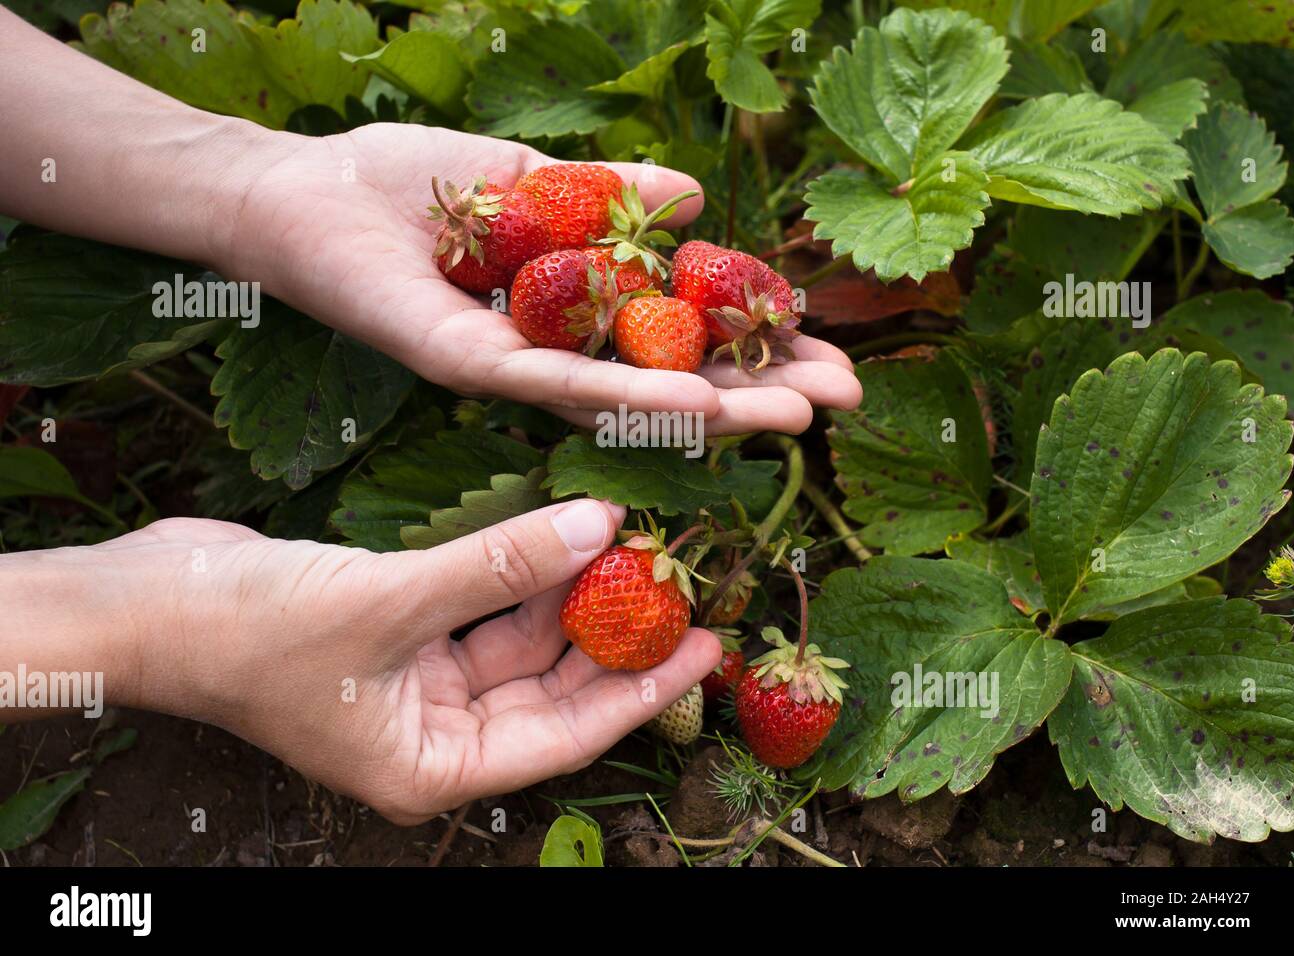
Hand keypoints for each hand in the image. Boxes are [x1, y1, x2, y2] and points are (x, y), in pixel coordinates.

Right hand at [3, 503, 718, 822]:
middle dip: (613, 638)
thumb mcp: (392, 603)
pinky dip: (519, 571)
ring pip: (518, 640)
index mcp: (432, 765)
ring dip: (568, 595)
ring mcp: (415, 681)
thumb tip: (601, 530)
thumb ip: (501, 568)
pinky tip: (563, 532)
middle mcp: (431, 732)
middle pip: (550, 687)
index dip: (641, 692)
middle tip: (683, 591)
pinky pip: (481, 605)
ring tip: (636, 550)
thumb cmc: (252, 633)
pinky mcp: (399, 630)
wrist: (146, 603)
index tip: (705, 650)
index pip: (565, 734)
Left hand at [218, 124, 861, 433]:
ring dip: (714, 409)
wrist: (298, 191)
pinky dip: (626, 391)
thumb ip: (611, 200)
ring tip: (797, 413)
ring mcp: (511, 369)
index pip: (681, 334)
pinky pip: (556, 382)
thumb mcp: (531, 182)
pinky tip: (694, 400)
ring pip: (626, 399)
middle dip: (757, 391)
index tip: (828, 344)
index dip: (755, 342)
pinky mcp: (466, 367)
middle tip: (842, 400)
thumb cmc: (406, 185)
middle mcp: (551, 352)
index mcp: (573, 309)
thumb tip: (698, 201)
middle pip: (669, 382)